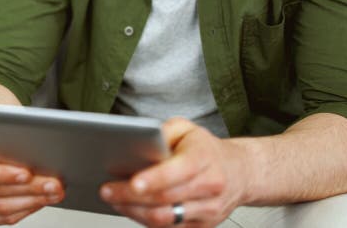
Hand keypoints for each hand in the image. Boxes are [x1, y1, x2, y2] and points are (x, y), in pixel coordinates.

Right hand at [0, 134, 64, 224]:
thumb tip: (29, 143)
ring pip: (2, 208)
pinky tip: (40, 200)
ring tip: (53, 191)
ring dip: (33, 200)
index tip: (27, 172)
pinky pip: (3, 218)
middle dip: (30, 188)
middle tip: (53, 183)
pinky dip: (25, 209)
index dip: (3, 174)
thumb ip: (3, 133)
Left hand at [100, 118, 248, 226]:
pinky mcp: (202, 227)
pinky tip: (130, 208)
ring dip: (134, 212)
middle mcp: (210, 187)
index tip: (132, 182)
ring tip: (113, 200)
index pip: (178, 172)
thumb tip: (139, 140)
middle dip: (131, 196)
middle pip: (166, 199)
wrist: (239, 172)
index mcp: (205, 159)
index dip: (154, 179)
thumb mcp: (187, 129)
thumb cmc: (206, 149)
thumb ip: (163, 131)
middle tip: (107, 190)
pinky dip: (145, 220)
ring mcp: (208, 211)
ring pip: (166, 219)